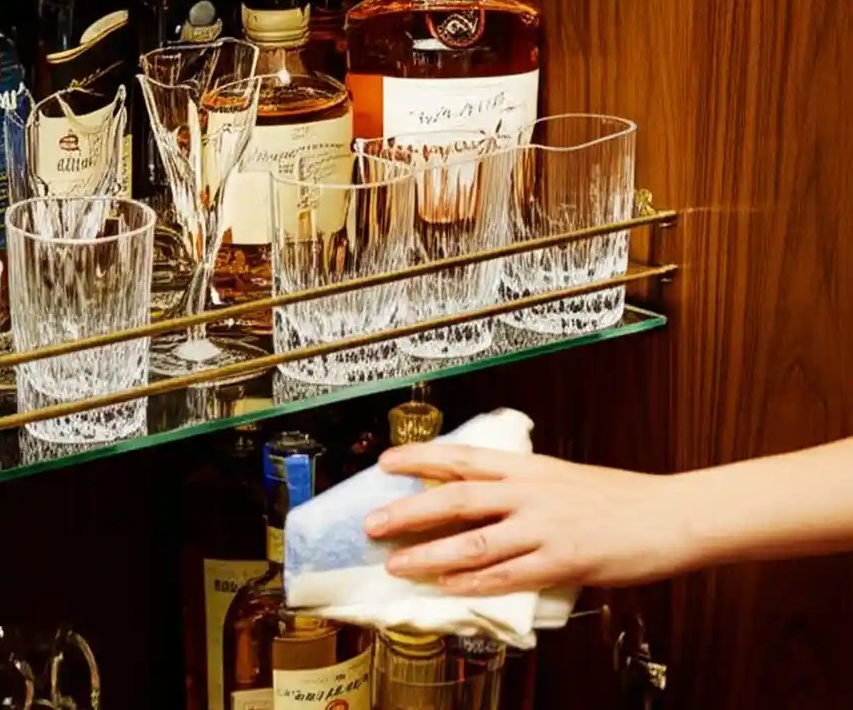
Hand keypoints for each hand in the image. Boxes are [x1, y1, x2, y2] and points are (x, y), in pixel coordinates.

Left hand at [363, 443, 699, 594]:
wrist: (673, 514)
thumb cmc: (621, 499)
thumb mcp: (564, 478)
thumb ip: (523, 487)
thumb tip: (482, 498)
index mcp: (529, 467)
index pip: (462, 457)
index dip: (419, 459)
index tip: (383, 464)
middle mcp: (531, 492)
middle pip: (455, 499)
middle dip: (408, 512)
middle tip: (372, 523)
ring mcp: (545, 527)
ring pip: (473, 542)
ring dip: (429, 554)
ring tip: (398, 564)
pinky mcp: (563, 560)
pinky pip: (508, 575)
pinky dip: (474, 583)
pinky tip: (449, 587)